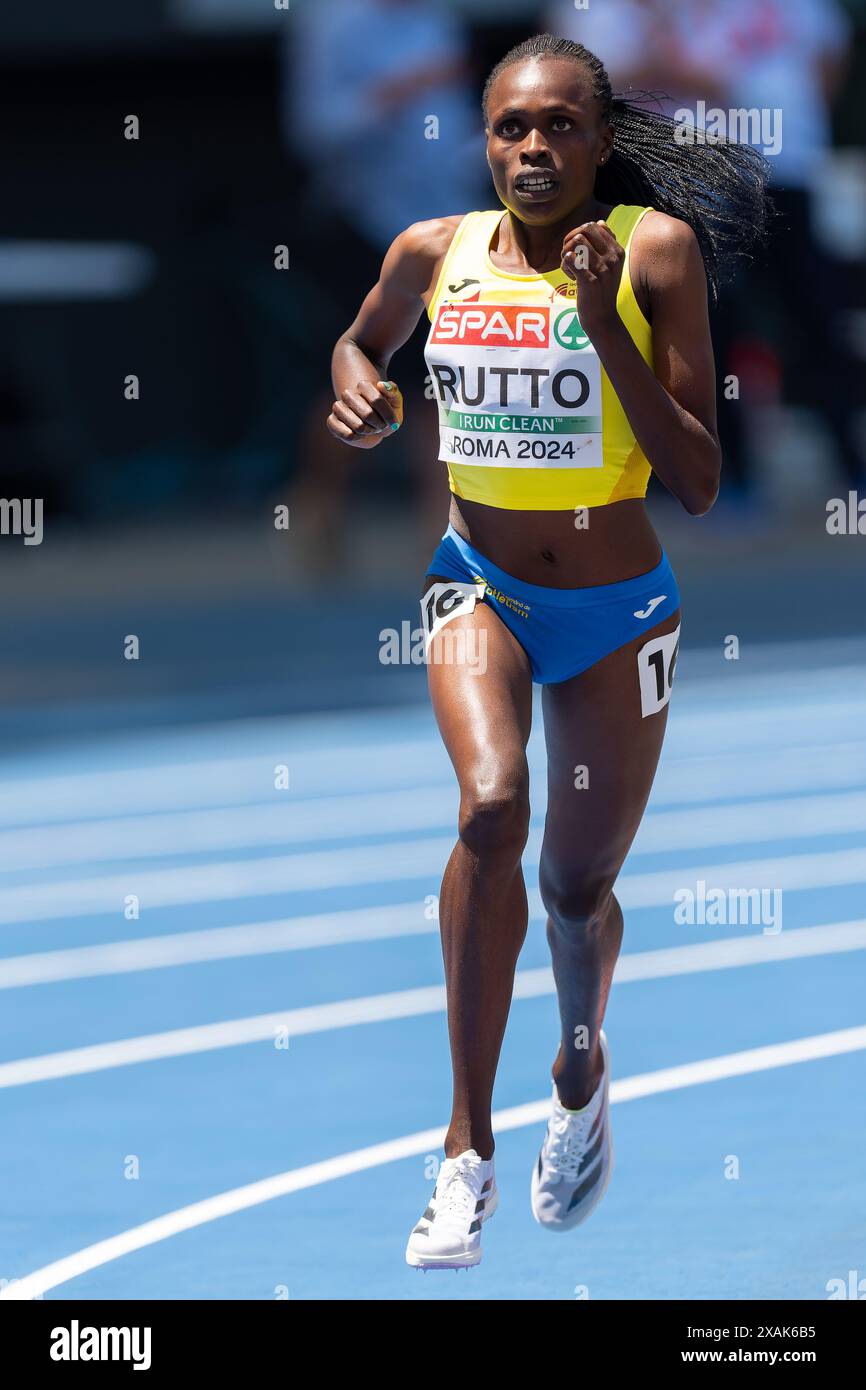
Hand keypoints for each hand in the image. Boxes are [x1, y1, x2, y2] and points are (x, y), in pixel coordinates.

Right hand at [326, 380, 402, 447]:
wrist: (372, 424)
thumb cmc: (384, 413)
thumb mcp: (395, 402)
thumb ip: (393, 392)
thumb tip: (381, 384)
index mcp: (363, 385)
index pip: (377, 400)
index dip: (388, 414)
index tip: (393, 422)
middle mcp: (348, 394)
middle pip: (368, 414)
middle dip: (379, 424)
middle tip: (381, 425)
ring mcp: (338, 407)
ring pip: (358, 426)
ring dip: (369, 431)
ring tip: (370, 428)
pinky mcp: (331, 421)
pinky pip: (347, 434)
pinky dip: (357, 437)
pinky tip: (359, 433)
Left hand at [560, 221, 624, 335]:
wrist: (602, 318)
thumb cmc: (602, 290)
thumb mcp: (611, 265)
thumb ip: (607, 243)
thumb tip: (600, 222)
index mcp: (617, 251)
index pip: (594, 226)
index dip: (578, 233)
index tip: (575, 249)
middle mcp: (612, 258)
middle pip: (583, 231)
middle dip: (570, 240)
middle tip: (568, 256)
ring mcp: (602, 270)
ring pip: (576, 243)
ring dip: (567, 253)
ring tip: (569, 267)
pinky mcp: (590, 281)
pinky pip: (571, 259)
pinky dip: (565, 265)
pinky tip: (570, 275)